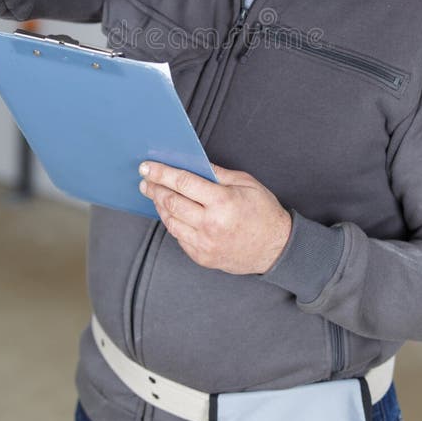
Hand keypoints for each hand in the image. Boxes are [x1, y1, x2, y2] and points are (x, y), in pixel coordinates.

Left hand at [139, 161, 291, 273]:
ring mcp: (205, 244)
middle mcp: (211, 224)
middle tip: (145, 180)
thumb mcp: (246, 183)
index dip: (162, 173)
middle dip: (154, 188)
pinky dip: (172, 222)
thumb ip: (217, 173)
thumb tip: (193, 163)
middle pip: (171, 202)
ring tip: (154, 194)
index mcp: (222, 202)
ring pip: (170, 221)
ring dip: (159, 205)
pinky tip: (170, 212)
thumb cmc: (264, 212)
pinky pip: (179, 237)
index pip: (183, 183)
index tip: (147, 167)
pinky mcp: (202, 257)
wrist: (276, 249)